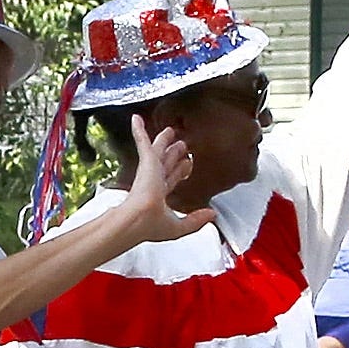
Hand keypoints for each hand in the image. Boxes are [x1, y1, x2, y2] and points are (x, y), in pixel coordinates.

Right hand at [109, 112, 192, 240]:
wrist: (138, 219)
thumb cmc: (151, 225)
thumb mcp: (178, 227)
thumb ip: (195, 220)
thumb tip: (211, 215)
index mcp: (159, 197)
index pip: (171, 181)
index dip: (179, 173)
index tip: (187, 166)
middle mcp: (153, 183)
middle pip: (165, 164)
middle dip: (173, 155)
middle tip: (181, 145)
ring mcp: (149, 171)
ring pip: (158, 151)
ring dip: (163, 141)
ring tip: (169, 131)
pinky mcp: (146, 161)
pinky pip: (142, 141)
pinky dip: (139, 130)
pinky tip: (137, 120)